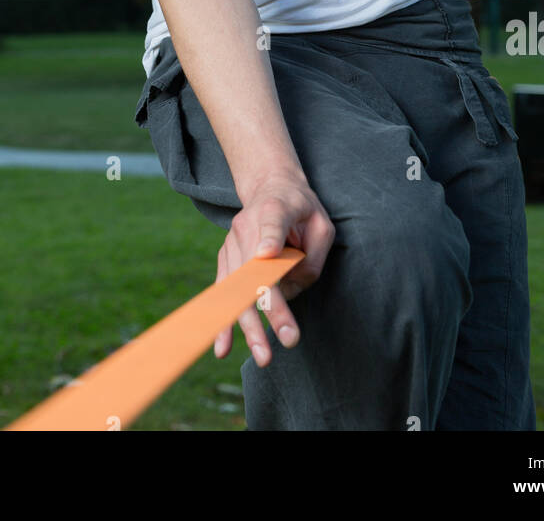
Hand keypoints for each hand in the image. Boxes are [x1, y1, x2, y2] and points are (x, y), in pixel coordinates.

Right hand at [212, 170, 334, 366]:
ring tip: (262, 355)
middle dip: (270, 308)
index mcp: (274, 208)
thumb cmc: (300, 208)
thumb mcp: (321, 222)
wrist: (267, 186)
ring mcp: (232, 243)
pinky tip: (222, 347)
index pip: (272, 223)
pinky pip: (224, 293)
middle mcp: (246, 225)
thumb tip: (293, 287)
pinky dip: (224, 320)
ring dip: (249, 324)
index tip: (265, 254)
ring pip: (238, 288)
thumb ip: (313, 255)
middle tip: (289, 338)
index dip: (269, 238)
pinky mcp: (226, 258)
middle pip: (255, 271)